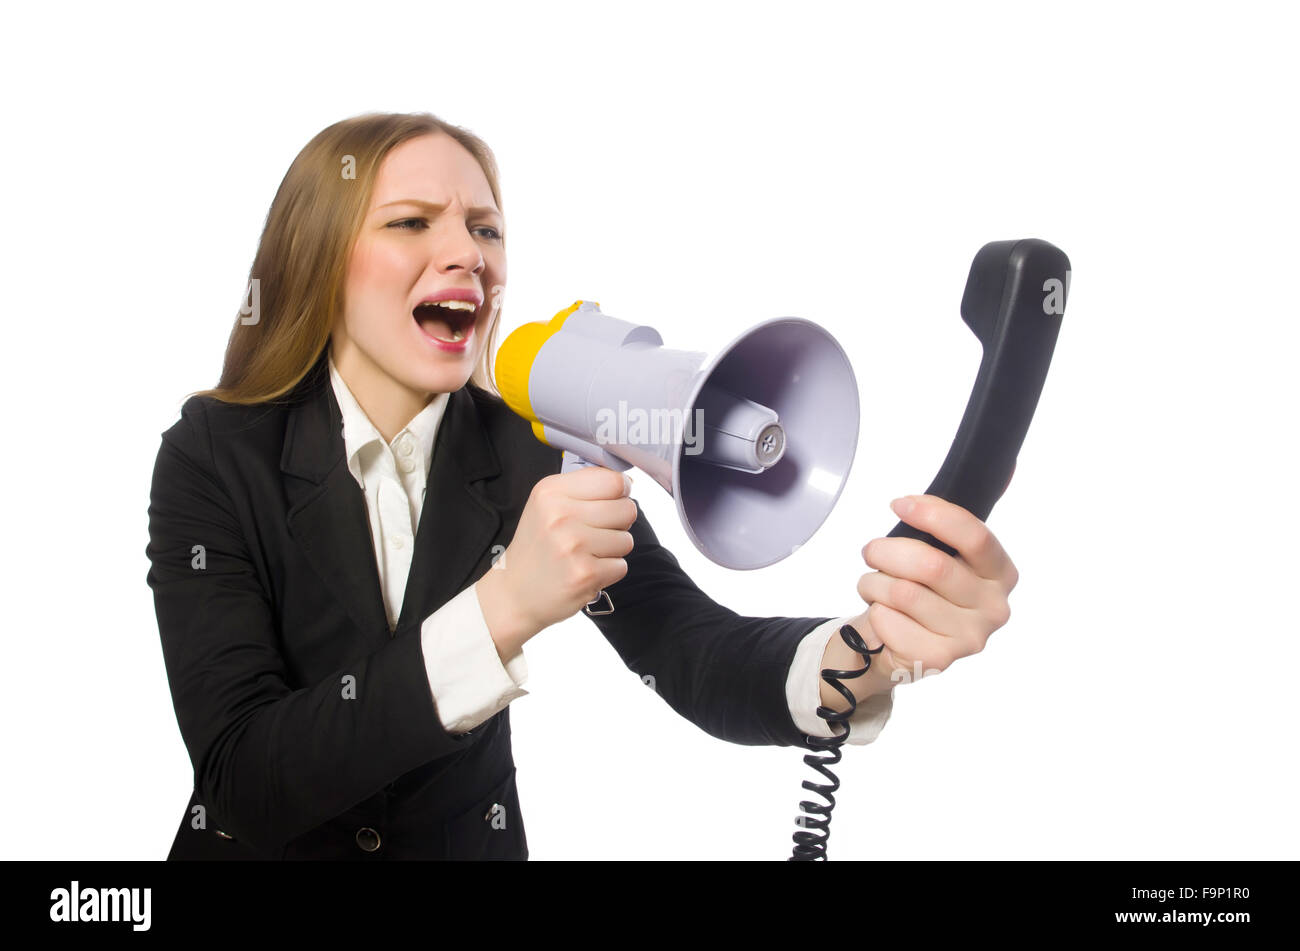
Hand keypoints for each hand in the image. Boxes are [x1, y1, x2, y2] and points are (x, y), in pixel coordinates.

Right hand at [475, 466, 636, 659]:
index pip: (614, 480)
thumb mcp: (547, 505)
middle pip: (627, 509)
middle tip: (594, 534)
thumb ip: (584, 488)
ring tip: (586, 554)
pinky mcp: (585, 573)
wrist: (514, 593)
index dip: (621, 492)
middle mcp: (560, 515)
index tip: (611, 502)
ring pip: (626, 539)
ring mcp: (573, 545)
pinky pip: (621, 566)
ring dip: (612, 550)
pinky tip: (584, 571)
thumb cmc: (538, 547)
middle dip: (618, 524)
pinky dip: (608, 572)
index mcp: (550, 491)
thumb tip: (628, 482)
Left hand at [821, 494, 1018, 707]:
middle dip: (888, 552)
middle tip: (872, 551)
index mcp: (1000, 572)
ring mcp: (970, 638)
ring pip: (904, 593)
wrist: (898, 641)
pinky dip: (874, 613)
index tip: (899, 503)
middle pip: (932, 565)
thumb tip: (1008, 466)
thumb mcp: (941, 550)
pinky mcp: (940, 659)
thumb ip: (959, 518)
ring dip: (874, 583)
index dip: (933, 515)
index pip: (975, 536)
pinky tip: (882, 616)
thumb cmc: (920, 586)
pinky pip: (890, 622)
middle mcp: (994, 607)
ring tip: (874, 586)